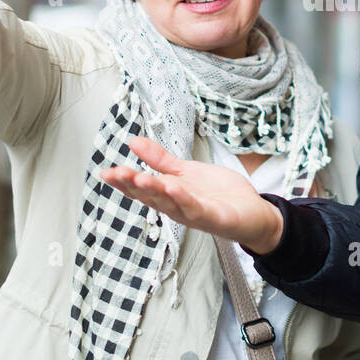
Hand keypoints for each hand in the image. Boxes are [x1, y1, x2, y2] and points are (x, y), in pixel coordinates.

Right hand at [100, 136, 284, 253]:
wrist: (253, 211)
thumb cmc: (219, 194)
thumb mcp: (186, 171)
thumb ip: (160, 160)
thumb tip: (133, 141)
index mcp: (169, 194)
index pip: (142, 188)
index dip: (123, 181)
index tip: (106, 172)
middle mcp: (177, 206)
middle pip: (151, 196)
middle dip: (133, 184)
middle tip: (116, 172)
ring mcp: (195, 214)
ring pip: (169, 203)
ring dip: (154, 191)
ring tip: (139, 177)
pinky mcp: (214, 218)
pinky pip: (197, 209)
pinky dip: (184, 200)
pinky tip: (173, 188)